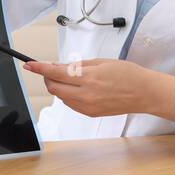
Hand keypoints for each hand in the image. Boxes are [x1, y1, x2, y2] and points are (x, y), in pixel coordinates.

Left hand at [23, 58, 174, 120]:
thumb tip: (60, 66)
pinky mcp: (90, 113)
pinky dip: (68, 95)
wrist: (144, 93)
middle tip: (52, 69)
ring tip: (71, 78)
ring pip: (61, 97)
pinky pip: (71, 104)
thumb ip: (78, 65)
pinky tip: (79, 88)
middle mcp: (85, 94)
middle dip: (48, 77)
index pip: (56, 72)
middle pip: (54, 88)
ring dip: (59, 87)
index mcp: (89, 77)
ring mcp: (87, 106)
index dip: (39, 68)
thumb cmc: (128, 74)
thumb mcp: (102, 62)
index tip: (29, 65)